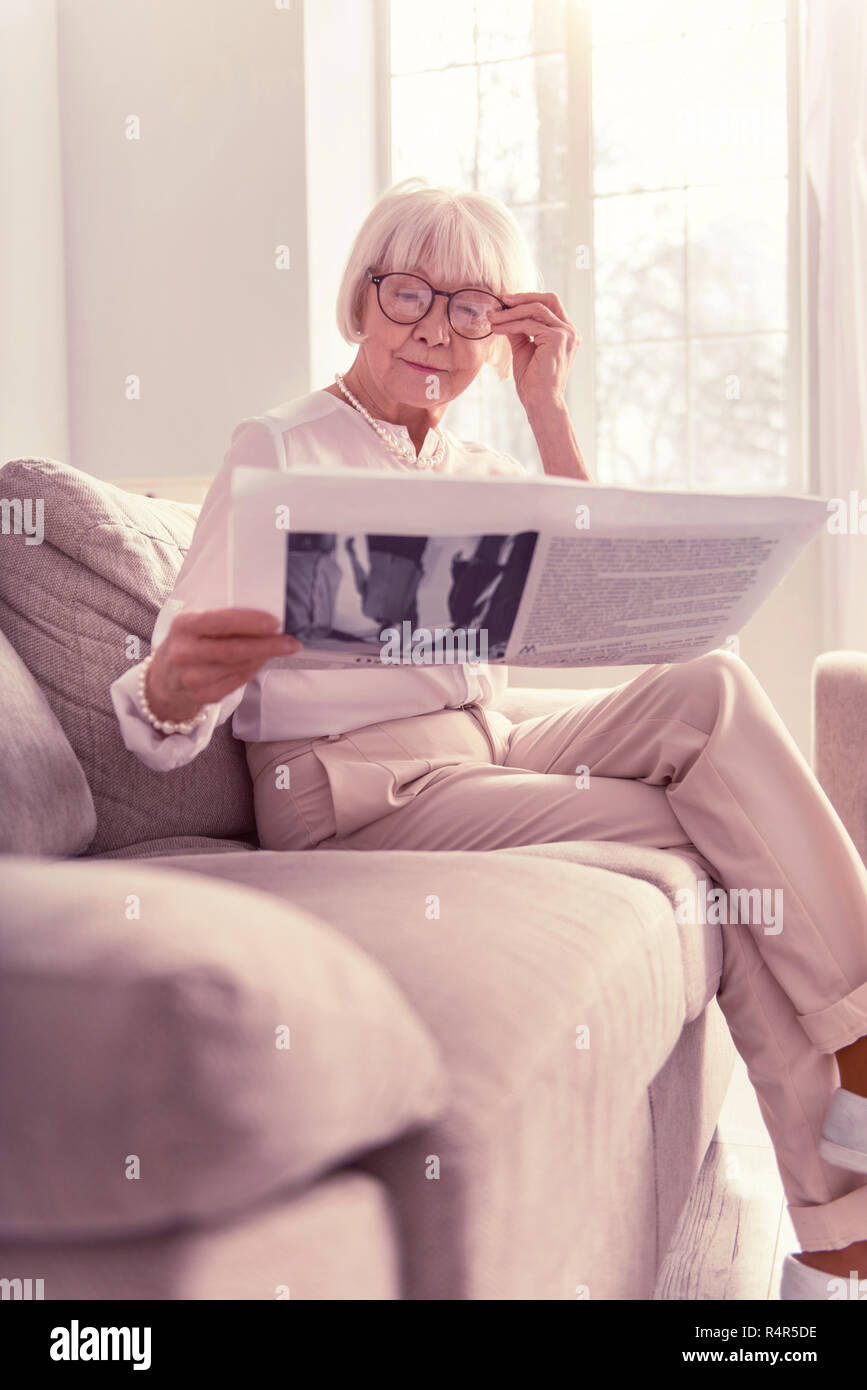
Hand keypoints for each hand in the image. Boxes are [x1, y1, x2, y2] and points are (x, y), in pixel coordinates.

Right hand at [145, 608, 301, 723]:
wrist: (164, 678)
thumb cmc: (189, 642)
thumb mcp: (195, 624)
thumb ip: (222, 619)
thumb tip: (265, 620)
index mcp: (184, 626)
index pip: (220, 622)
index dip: (250, 622)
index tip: (275, 622)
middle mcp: (184, 652)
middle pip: (234, 649)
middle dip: (267, 645)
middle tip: (291, 642)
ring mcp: (192, 677)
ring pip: (239, 667)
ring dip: (263, 657)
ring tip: (280, 648)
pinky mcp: (202, 695)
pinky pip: (237, 681)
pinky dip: (253, 670)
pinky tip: (260, 661)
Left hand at [487, 291, 580, 414]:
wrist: (540, 402)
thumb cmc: (533, 381)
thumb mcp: (523, 349)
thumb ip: (518, 330)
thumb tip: (504, 312)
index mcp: (566, 332)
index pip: (549, 304)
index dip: (527, 298)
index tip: (505, 301)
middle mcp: (570, 331)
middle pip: (547, 299)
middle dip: (522, 297)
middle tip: (500, 301)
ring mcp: (566, 334)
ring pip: (536, 309)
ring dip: (511, 312)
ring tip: (492, 318)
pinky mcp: (557, 339)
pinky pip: (529, 324)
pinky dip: (510, 325)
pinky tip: (497, 329)